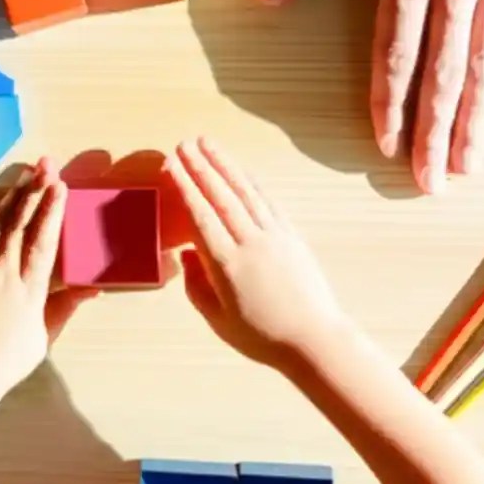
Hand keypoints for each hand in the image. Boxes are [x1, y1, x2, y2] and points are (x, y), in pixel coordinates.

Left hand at [0, 160, 96, 393]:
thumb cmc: (4, 363)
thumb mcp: (43, 338)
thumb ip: (64, 307)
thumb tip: (92, 288)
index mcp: (29, 291)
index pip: (44, 242)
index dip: (53, 212)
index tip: (61, 187)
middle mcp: (3, 274)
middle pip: (21, 225)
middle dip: (36, 192)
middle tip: (47, 165)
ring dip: (11, 194)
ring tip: (25, 172)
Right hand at [167, 138, 354, 368]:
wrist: (313, 339)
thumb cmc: (262, 337)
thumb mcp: (218, 321)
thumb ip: (197, 286)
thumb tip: (187, 253)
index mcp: (227, 265)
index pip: (200, 217)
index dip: (184, 188)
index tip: (170, 166)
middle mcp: (251, 243)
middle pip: (221, 196)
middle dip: (200, 167)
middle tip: (183, 144)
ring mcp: (274, 236)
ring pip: (245, 192)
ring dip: (224, 165)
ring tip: (207, 144)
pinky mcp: (292, 236)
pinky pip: (267, 202)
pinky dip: (251, 182)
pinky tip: (241, 170)